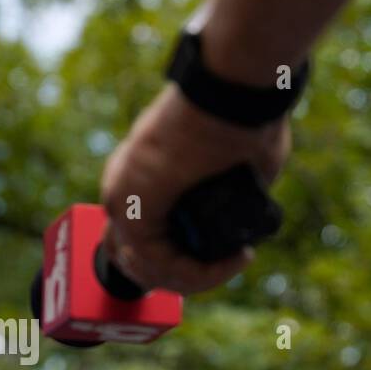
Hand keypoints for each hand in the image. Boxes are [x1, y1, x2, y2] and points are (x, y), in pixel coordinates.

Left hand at [99, 83, 289, 294]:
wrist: (230, 91)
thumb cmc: (241, 114)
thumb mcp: (238, 162)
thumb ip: (234, 191)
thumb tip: (249, 218)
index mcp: (138, 173)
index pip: (143, 236)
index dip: (184, 258)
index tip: (231, 252)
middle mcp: (121, 188)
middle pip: (139, 261)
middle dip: (186, 276)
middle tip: (229, 265)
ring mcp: (121, 201)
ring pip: (149, 270)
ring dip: (196, 278)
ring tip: (234, 263)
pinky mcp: (131, 214)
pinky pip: (160, 265)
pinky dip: (199, 273)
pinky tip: (232, 261)